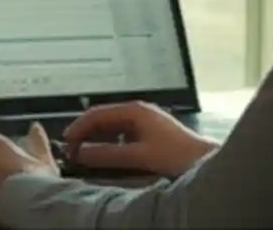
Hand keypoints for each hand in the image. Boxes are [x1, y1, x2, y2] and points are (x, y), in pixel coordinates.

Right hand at [63, 101, 217, 176]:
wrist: (206, 162)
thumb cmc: (177, 155)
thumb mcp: (138, 156)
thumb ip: (107, 155)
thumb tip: (80, 154)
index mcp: (135, 110)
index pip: (97, 114)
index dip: (79, 127)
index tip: (66, 142)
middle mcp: (138, 112)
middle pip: (103, 118)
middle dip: (85, 133)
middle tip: (72, 151)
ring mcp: (144, 122)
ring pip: (111, 127)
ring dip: (96, 139)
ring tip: (85, 154)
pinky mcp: (149, 133)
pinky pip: (121, 135)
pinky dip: (109, 143)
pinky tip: (105, 155)